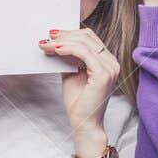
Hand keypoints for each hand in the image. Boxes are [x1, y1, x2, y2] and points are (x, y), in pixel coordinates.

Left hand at [39, 27, 120, 145]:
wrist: (83, 123)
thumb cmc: (78, 102)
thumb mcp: (71, 74)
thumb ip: (68, 58)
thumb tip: (55, 42)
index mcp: (106, 61)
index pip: (90, 38)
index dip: (70, 33)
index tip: (52, 35)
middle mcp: (112, 62)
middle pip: (87, 37)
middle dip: (64, 35)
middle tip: (45, 39)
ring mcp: (110, 68)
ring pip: (85, 43)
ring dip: (62, 42)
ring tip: (46, 46)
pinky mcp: (103, 74)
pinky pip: (84, 53)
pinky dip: (67, 49)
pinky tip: (55, 50)